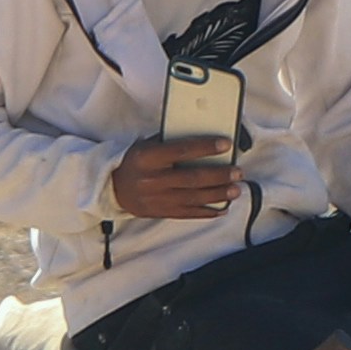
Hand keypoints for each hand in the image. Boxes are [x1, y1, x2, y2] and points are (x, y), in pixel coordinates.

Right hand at [107, 137, 243, 219]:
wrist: (113, 188)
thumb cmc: (136, 161)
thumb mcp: (147, 146)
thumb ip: (170, 142)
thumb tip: (202, 135)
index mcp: (149, 158)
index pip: (181, 151)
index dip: (205, 147)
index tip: (225, 144)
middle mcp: (153, 180)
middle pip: (192, 178)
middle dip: (218, 176)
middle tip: (237, 172)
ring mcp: (158, 199)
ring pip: (194, 198)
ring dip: (218, 195)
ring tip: (235, 190)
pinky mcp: (162, 212)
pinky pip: (189, 214)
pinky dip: (208, 212)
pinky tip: (223, 208)